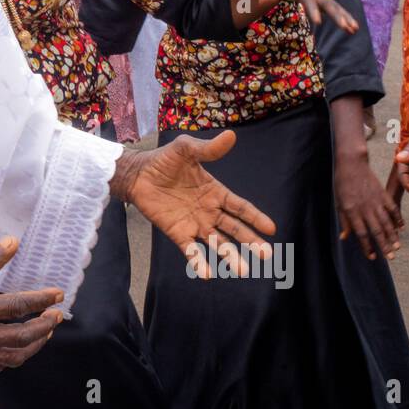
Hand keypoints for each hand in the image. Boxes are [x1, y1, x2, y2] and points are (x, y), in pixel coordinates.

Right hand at [0, 238, 63, 370]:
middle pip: (21, 337)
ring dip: (33, 345)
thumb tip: (13, 243)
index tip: (57, 294)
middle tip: (57, 314)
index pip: (16, 307)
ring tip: (44, 331)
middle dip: (44, 326)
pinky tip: (17, 345)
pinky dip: (11, 357)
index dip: (41, 300)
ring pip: (11, 357)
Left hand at [115, 132, 275, 277]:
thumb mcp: (186, 150)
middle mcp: (209, 211)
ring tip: (243, 271)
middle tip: (267, 255)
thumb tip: (231, 135)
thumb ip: (208, 149)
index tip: (271, 228)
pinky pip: (190, 250)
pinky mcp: (177, 232)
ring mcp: (194, 223)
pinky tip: (207, 274)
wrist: (137, 174)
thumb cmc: (163, 160)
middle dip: (250, 241)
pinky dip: (199, 261)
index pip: (240, 207)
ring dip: (230, 256)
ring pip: (217, 243)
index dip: (255, 217)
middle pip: (234, 229)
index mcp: (215, 192)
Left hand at [263, 0, 358, 32]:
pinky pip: (336, 10)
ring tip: (355, 29)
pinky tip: (353, 28)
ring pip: (335, 7)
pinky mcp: (323, 1)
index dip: (313, 10)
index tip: (318, 22)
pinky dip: (344, 17)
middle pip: (328, 4)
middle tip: (347, 27)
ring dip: (345, 18)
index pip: (308, 0)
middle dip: (338, 16)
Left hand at [335, 148, 400, 259]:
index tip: (373, 257)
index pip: (361, 234)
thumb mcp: (339, 203)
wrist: (352, 164)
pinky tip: (401, 228)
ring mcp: (376, 201)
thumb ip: (344, 221)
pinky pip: (393, 209)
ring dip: (393, 236)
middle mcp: (365, 208)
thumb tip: (344, 238)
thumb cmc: (342, 184)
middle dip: (384, 246)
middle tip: (391, 258)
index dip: (367, 247)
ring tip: (397, 247)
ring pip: (387, 222)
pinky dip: (398, 219)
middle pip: (376, 231)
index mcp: (352, 211)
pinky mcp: (383, 194)